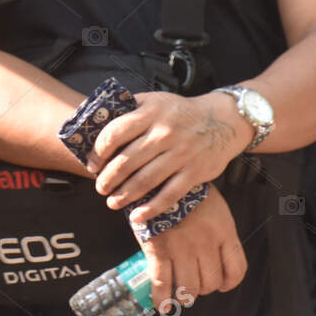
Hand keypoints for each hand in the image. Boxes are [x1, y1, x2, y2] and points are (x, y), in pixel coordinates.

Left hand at [91, 91, 247, 223]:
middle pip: (127, 160)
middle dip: (108, 178)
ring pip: (145, 180)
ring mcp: (180, 153)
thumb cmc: (180, 112)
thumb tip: (98, 123)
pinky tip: (137, 216)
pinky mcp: (194, 171)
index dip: (99, 152)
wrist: (223, 120)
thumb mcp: (155, 100)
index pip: (115, 133)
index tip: (92, 164)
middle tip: (100, 188)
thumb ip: (130, 109)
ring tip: (113, 202)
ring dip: (125, 195)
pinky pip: (169, 194)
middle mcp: (164, 132)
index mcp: (150, 112)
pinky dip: (151, 208)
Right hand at [136, 184, 246, 308]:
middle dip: (203, 287)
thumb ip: (218, 230)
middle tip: (195, 282)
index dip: (228, 283)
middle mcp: (206, 244)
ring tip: (180, 293)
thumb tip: (217, 255)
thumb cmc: (188, 189)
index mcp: (224, 231)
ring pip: (189, 288)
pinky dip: (162, 300)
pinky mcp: (158, 250)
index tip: (222, 284)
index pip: (236, 270)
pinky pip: (162, 284)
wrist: (160, 174)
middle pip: (210, 283)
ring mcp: (182, 249)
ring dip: (185, 296)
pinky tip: (162, 305)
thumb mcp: (214, 205)